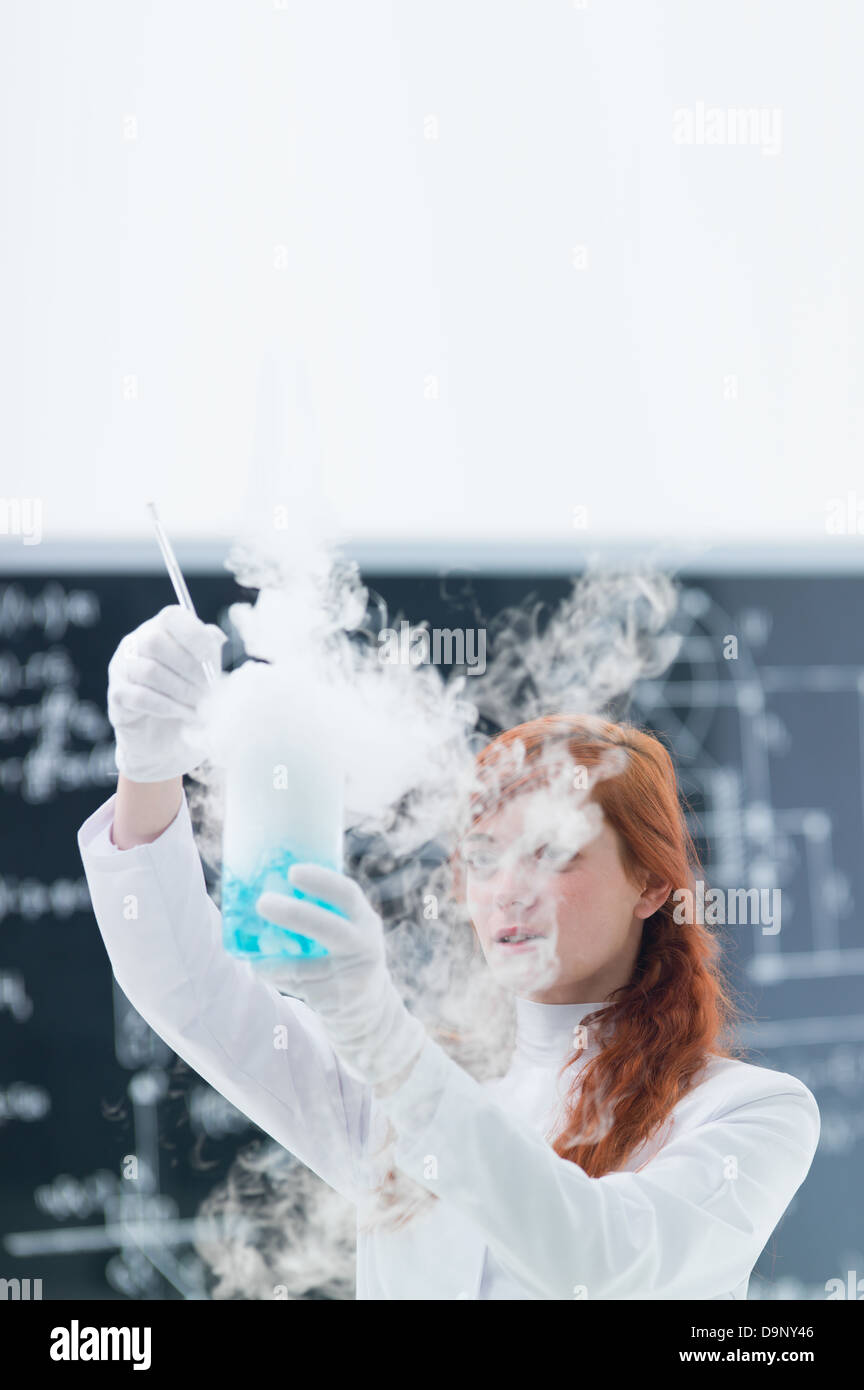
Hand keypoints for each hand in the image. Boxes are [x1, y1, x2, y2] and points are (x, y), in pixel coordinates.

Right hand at [107, 605, 225, 781]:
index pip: (172, 616)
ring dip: (180, 690)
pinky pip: (139, 697)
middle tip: (208, 689)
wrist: (171, 741)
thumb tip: (217, 636)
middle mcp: (136, 643)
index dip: (194, 636)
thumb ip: (210, 649)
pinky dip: (167, 707)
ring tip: (199, 705)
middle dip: (188, 668)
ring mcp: (121, 668)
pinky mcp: (116, 696)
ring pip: (148, 670)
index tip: (212, 660)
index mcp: (161, 629)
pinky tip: (185, 715)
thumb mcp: (208, 670)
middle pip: (155, 641)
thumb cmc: (190, 698)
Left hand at [251, 863, 426, 1089]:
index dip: (321, 881)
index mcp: (366, 920)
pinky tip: (260, 968)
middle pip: (328, 928)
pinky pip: (296, 986)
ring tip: (251, 951)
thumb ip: (326, 912)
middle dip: (293, 914)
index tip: (292, 871)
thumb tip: (269, 883)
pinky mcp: (334, 1001)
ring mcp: (350, 977)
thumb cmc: (346, 954)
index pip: (348, 894)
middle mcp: (363, 946)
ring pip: (302, 966)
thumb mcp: (351, 930)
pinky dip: (275, 976)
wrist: (370, 1008)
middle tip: (262, 902)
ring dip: (272, 959)